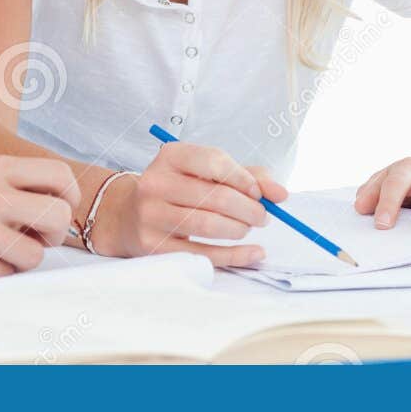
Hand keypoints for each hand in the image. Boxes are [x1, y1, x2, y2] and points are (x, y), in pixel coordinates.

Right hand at [93, 142, 287, 266]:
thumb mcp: (208, 173)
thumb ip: (249, 177)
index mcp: (170, 156)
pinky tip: (254, 252)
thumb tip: (281, 194)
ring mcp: (151, 215)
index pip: (214, 161)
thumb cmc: (180, 190)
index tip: (260, 193)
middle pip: (214, 196)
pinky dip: (235, 255)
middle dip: (249, 208)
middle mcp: (155, 182)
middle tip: (263, 216)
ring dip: (239, 229)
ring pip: (208, 224)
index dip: (244, 178)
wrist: (129, 215)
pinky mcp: (153, 245)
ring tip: (248, 228)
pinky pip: (202, 254)